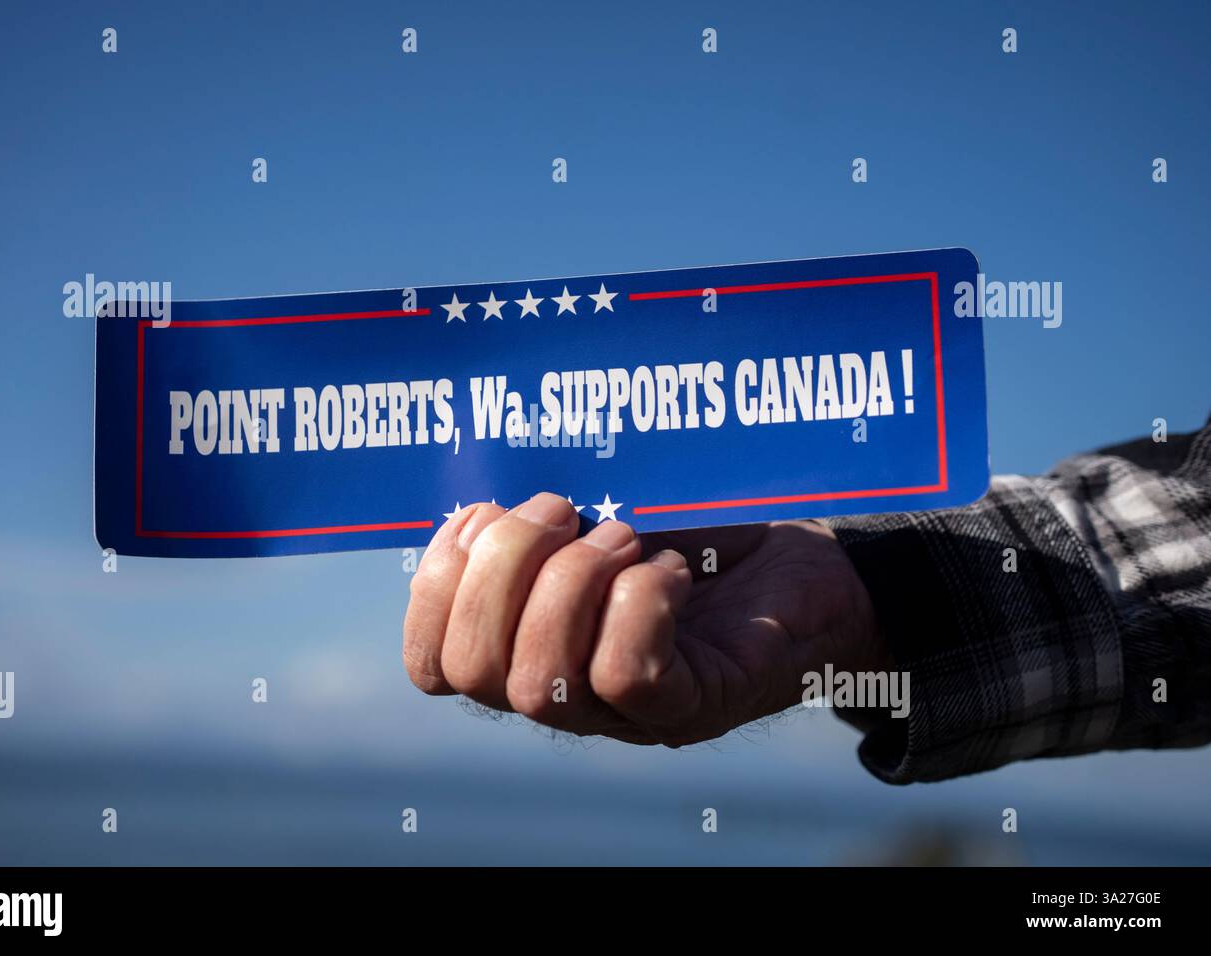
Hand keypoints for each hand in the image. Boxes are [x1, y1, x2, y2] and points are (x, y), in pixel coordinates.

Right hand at [403, 492, 886, 746]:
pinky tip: (671, 567)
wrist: (813, 571)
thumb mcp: (604, 517)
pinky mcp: (694, 705)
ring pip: (543, 687)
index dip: (434, 587)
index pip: (434, 665)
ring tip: (623, 534)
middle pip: (477, 670)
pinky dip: (640, 605)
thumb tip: (483, 498)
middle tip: (563, 507)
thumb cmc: (701, 538)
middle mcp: (567, 695)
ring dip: (571, 585)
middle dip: (503, 569)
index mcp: (527, 647)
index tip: (479, 515)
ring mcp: (628, 714)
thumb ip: (541, 520)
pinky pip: (629, 677)